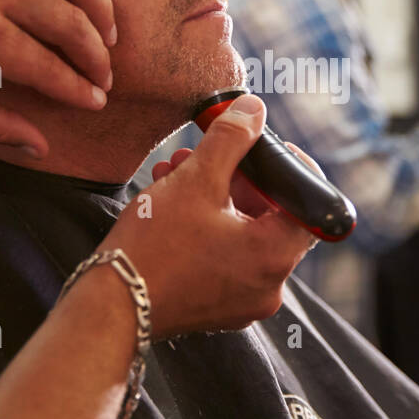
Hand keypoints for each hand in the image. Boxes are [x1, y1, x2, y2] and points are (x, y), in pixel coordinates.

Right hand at [99, 94, 316, 338]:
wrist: (110, 308)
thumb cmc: (154, 247)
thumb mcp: (195, 180)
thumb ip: (231, 139)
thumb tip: (254, 110)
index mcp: (274, 256)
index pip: (308, 204)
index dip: (290, 169)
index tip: (263, 149)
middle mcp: (269, 286)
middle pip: (273, 217)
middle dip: (239, 179)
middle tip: (208, 158)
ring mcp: (245, 301)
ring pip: (245, 235)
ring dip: (218, 199)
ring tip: (178, 173)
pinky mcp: (220, 308)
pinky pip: (228, 258)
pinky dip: (210, 229)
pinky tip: (172, 204)